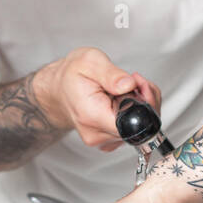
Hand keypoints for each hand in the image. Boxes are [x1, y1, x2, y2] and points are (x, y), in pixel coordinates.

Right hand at [36, 46, 160, 151]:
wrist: (59, 88)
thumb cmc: (71, 76)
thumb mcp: (90, 62)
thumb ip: (111, 74)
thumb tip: (129, 85)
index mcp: (92, 115)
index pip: (131, 123)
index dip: (143, 104)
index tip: (136, 85)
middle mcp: (96, 133)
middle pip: (138, 126)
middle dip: (143, 101)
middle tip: (131, 82)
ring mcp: (102, 139)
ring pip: (138, 127)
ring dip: (139, 106)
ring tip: (124, 89)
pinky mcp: (108, 140)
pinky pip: (131, 129)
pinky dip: (134, 113)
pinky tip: (124, 100)